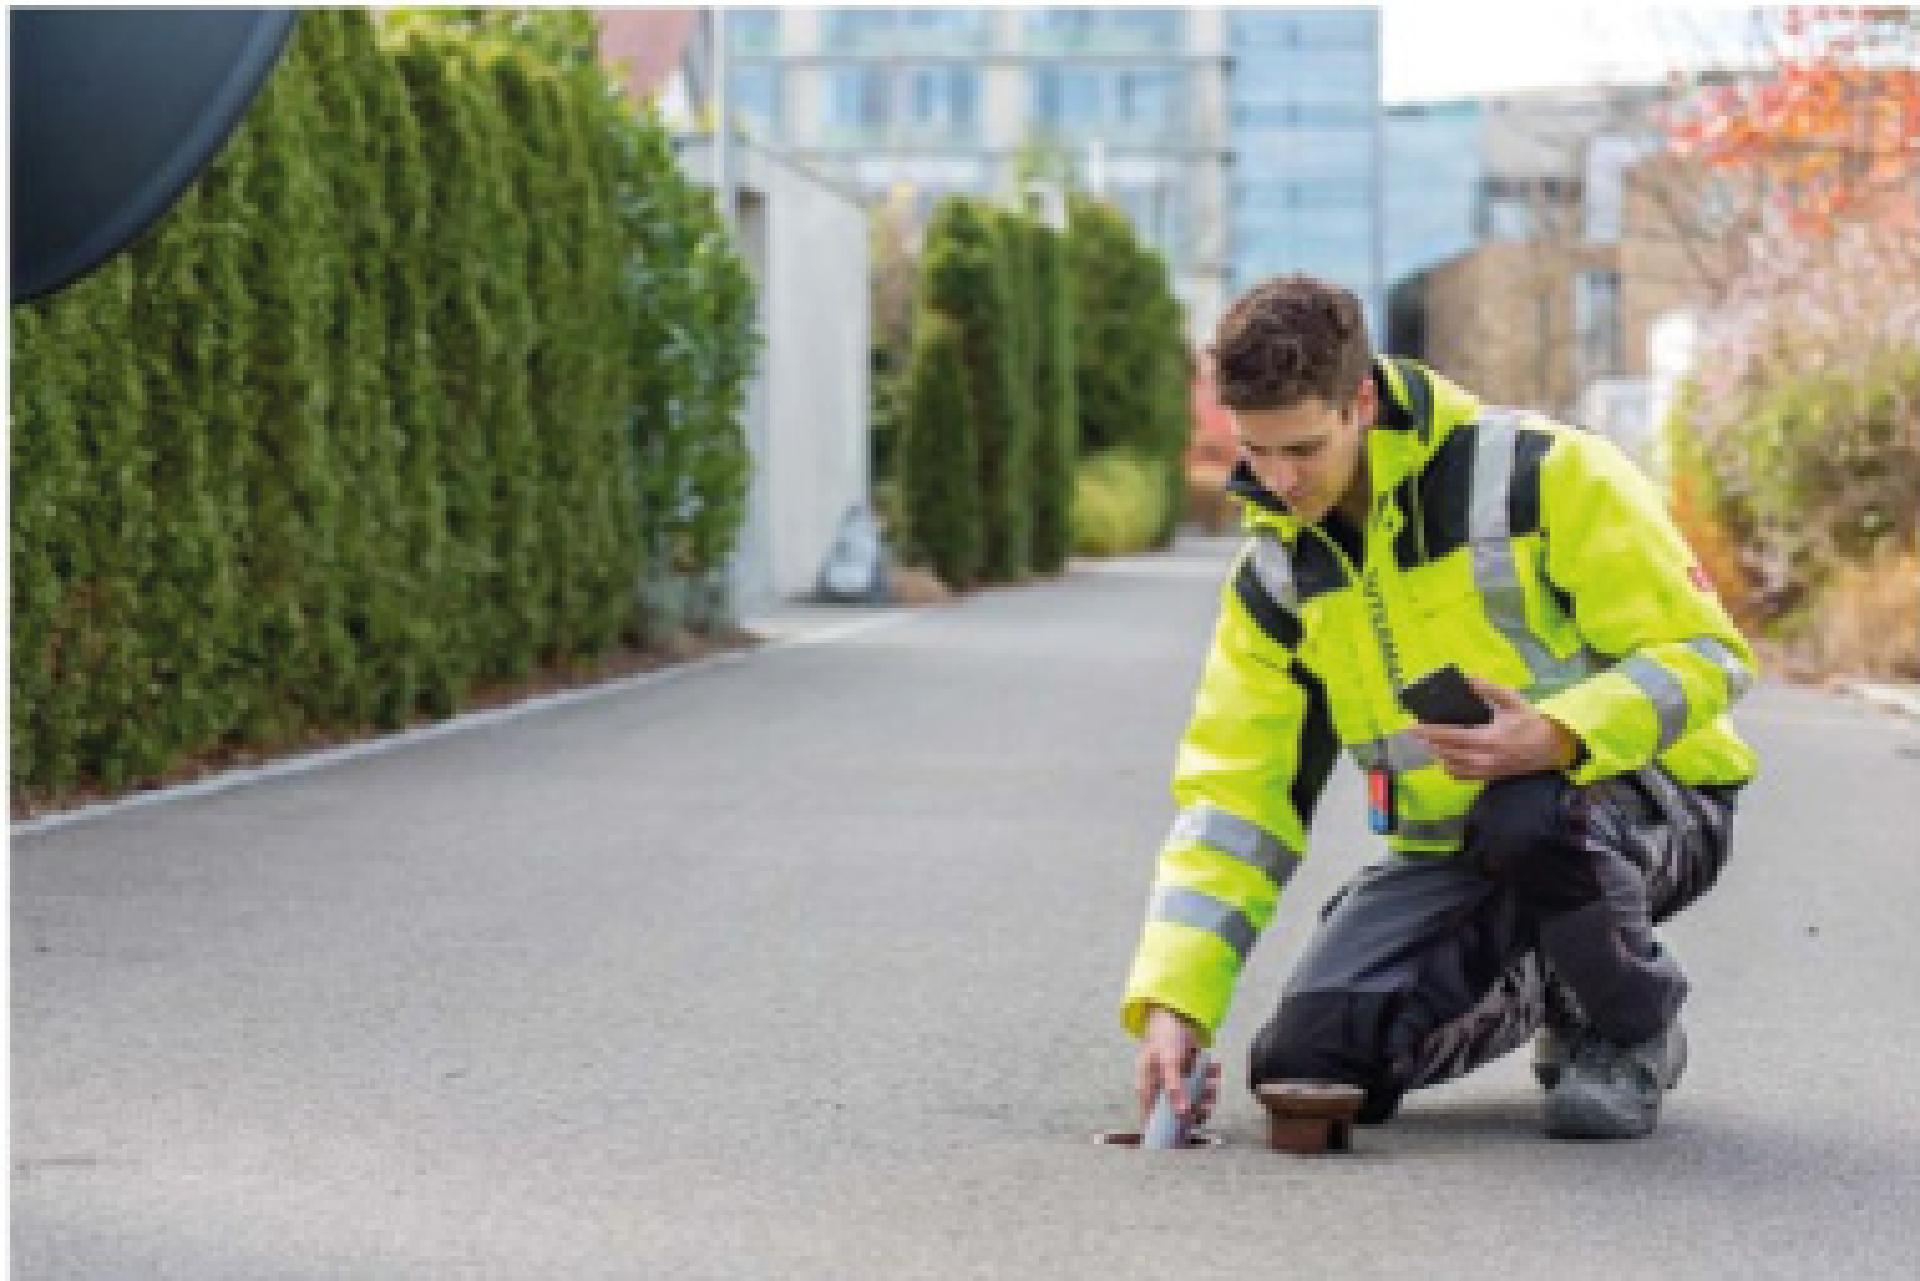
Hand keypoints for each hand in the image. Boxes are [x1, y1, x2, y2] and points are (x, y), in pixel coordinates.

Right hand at [1135, 1006, 1221, 1127]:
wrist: (1176, 1016)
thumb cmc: (1165, 1037)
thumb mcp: (1169, 1060)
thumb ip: (1174, 1086)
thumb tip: (1183, 1113)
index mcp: (1147, 1091)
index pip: (1153, 1122)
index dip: (1168, 1133)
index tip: (1187, 1134)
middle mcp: (1160, 1093)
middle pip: (1178, 1117)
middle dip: (1197, 1111)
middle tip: (1207, 1102)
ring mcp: (1175, 1088)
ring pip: (1194, 1105)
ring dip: (1208, 1096)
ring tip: (1213, 1081)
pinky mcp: (1188, 1081)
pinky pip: (1202, 1091)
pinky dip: (1211, 1082)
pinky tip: (1215, 1068)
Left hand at [1407, 677, 1579, 780]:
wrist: (1552, 748)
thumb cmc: (1531, 722)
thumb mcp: (1513, 701)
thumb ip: (1489, 689)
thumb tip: (1467, 678)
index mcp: (1489, 739)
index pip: (1451, 737)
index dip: (1430, 732)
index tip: (1413, 725)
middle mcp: (1485, 759)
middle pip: (1447, 753)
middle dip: (1428, 742)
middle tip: (1414, 731)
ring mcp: (1486, 771)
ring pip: (1451, 767)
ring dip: (1436, 754)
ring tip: (1426, 741)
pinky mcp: (1489, 777)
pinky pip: (1462, 776)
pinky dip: (1448, 767)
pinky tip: (1443, 756)